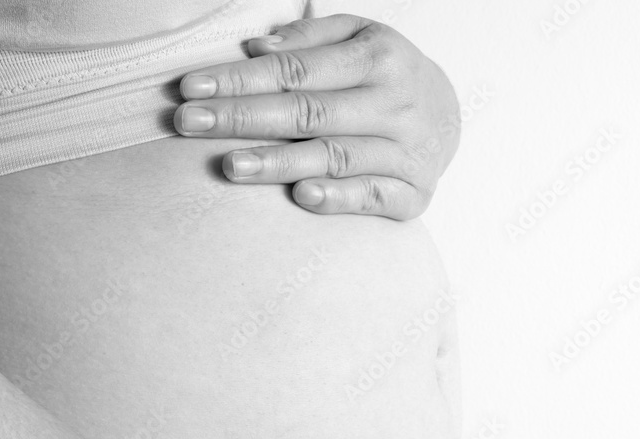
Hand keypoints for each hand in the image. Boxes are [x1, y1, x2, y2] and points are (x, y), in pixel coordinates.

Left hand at [173, 14, 460, 219]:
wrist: (449, 117)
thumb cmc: (384, 75)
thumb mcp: (357, 39)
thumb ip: (310, 41)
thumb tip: (257, 48)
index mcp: (377, 57)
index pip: (296, 69)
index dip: (240, 79)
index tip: (191, 88)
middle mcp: (393, 103)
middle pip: (308, 112)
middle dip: (243, 117)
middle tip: (190, 123)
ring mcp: (406, 151)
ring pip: (334, 157)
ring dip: (280, 163)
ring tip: (230, 165)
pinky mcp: (413, 194)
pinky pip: (373, 198)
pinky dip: (338, 198)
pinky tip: (301, 197)